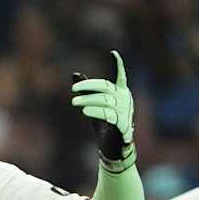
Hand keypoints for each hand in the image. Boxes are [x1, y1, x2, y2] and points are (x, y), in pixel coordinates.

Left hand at [71, 51, 135, 170]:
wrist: (113, 146)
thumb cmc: (104, 123)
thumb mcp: (93, 104)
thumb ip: (86, 90)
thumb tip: (75, 74)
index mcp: (121, 93)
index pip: (120, 76)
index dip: (118, 65)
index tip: (113, 53)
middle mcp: (125, 100)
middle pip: (105, 87)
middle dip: (88, 86)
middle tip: (73, 89)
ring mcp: (125, 112)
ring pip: (104, 100)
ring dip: (88, 99)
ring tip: (74, 101)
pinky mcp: (122, 125)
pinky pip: (108, 115)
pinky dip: (96, 111)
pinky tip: (85, 110)